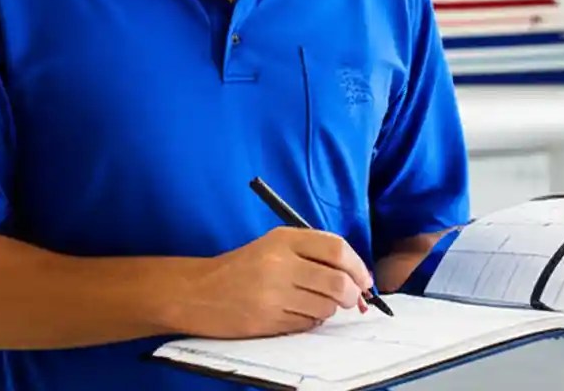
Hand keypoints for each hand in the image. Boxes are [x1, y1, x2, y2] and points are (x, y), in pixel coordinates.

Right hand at [172, 227, 373, 338]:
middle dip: (353, 295)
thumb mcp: (275, 246)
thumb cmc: (243, 267)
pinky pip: (307, 323)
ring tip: (315, 303)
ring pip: (326, 306)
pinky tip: (297, 313)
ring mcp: (273, 293)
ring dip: (330, 309)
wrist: (198, 292)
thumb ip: (314, 254)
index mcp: (283, 240)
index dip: (358, 267)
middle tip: (353, 299)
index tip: (365, 279)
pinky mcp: (267, 319)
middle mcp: (279, 264)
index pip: (337, 250)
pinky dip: (311, 321)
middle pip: (337, 282)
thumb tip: (357, 276)